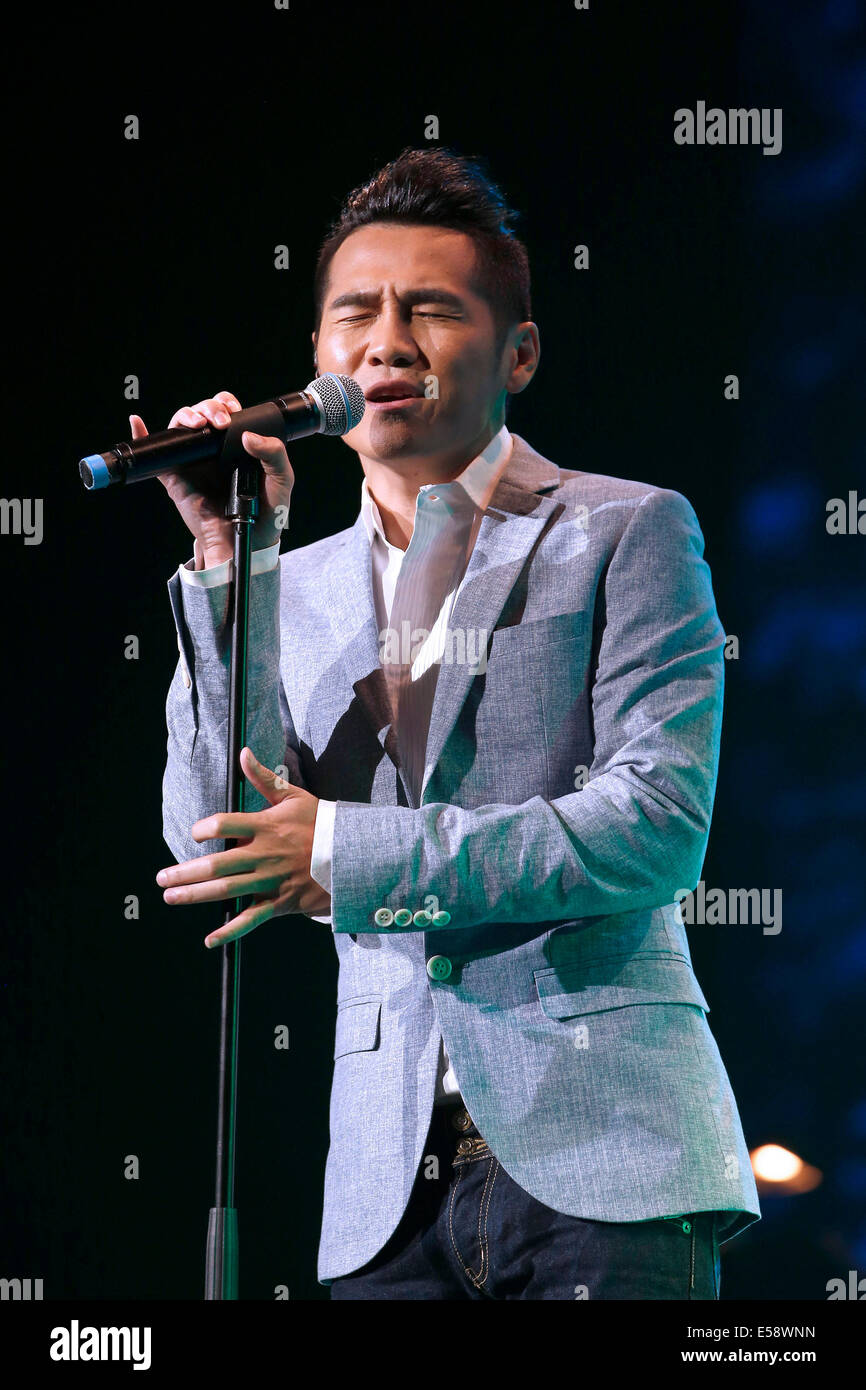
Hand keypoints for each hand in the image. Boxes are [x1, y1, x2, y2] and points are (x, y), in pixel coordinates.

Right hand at [130, 392, 294, 566]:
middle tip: (220, 422)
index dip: (226, 403)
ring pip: (181, 427)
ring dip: (186, 415)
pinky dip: (144, 436)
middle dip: (209, 407)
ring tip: (198, 423)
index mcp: (236, 446)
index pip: (226, 412)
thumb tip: (247, 436)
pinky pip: (157, 456)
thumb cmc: (265, 515)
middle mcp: (213, 451)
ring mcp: (193, 463)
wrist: (246, 543)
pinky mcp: (175, 479)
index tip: (233, 410)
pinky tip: (138, 422)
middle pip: (202, 413)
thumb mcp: (282, 480)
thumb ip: (275, 454)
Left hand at [156, 747, 330, 946]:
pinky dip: (230, 931)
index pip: (225, 824)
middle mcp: (264, 854)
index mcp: (265, 827)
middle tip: (161, 877)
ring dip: (195, 895)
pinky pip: (251, 919)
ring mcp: (271, 880)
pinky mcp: (279, 903)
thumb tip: (244, 752)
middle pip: (217, 864)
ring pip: (227, 891)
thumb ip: (263, 778)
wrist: (352, 855)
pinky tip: (209, 939)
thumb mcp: (293, 796)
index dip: (204, 829)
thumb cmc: (320, 823)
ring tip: (170, 896)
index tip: (194, 834)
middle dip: (185, 871)